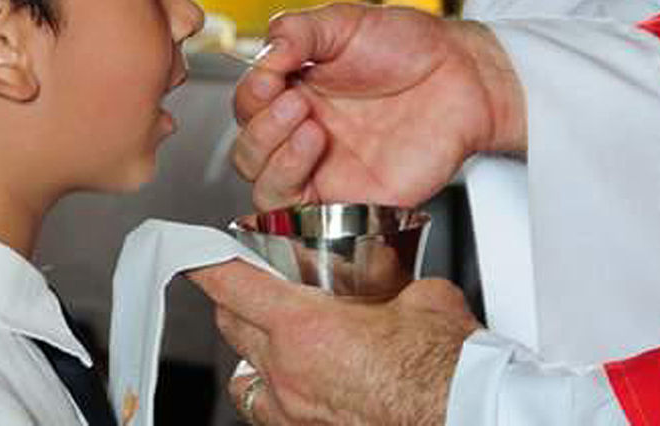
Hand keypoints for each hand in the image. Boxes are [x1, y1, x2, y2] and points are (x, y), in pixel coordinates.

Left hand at [191, 261, 479, 425]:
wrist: (462, 414)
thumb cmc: (444, 368)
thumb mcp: (419, 296)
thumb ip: (394, 280)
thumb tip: (397, 279)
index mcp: (306, 327)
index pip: (229, 284)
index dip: (207, 262)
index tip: (197, 250)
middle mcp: (288, 371)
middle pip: (229, 322)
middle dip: (235, 297)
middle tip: (254, 281)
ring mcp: (292, 410)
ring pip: (242, 367)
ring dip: (248, 344)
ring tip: (270, 332)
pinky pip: (263, 407)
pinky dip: (264, 389)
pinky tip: (284, 381)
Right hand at [233, 4, 524, 210]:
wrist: (464, 74)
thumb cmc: (412, 47)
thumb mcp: (344, 21)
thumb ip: (297, 31)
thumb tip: (263, 52)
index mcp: (296, 93)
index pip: (248, 108)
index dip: (251, 94)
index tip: (272, 75)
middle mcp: (305, 135)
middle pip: (247, 154)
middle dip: (261, 129)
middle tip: (296, 101)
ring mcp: (328, 171)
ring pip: (266, 190)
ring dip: (275, 158)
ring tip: (310, 126)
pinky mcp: (354, 201)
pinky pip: (308, 219)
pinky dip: (299, 193)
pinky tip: (318, 150)